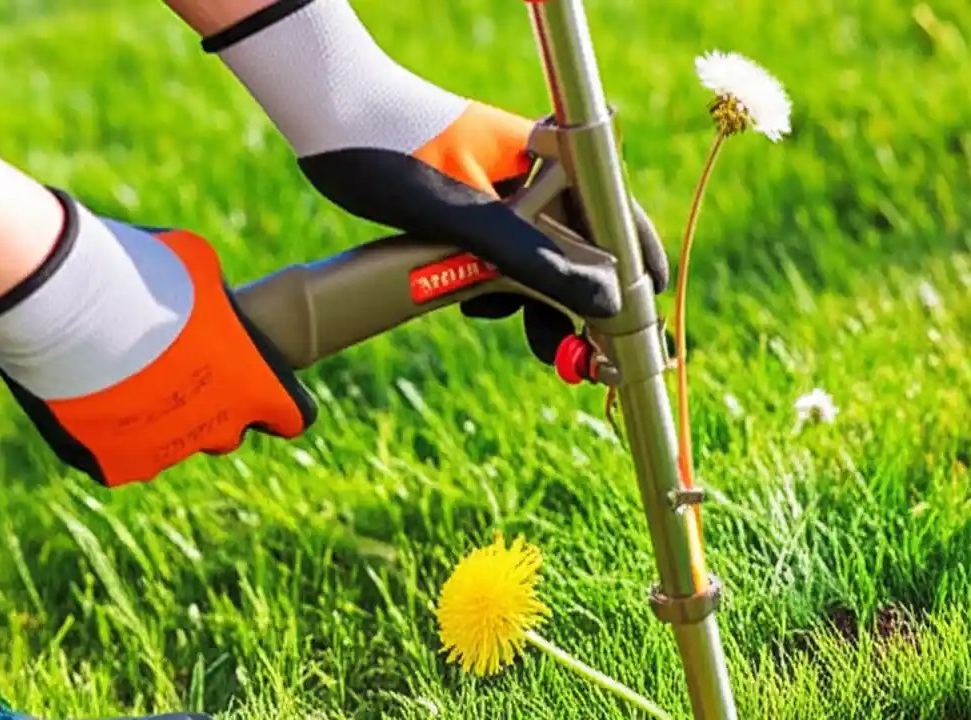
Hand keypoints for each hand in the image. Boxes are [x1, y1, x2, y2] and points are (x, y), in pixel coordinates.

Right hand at [0, 189, 314, 486]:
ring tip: (124, 370)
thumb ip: (215, 300)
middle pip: (227, 432)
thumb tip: (207, 300)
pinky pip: (123, 455)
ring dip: (160, 416)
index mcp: (253, 388)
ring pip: (174, 444)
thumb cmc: (140, 273)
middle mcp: (216, 429)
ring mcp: (165, 454)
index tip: (256, 380)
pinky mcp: (112, 463)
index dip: (276, 398)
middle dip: (213, 407)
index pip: (291, 416)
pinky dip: (113, 432)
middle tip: (179, 365)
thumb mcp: (197, 267)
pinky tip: (95, 395)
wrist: (61, 301)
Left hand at [202, 0, 667, 361]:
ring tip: (524, 336)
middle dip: (580, 302)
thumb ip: (534, 259)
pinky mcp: (469, 210)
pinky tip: (474, 304)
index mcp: (551, 160)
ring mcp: (500, 194)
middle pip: (579, 247)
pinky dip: (496, 288)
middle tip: (584, 359)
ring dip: (533, 301)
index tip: (642, 318)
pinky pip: (500, 258)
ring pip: (537, 259)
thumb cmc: (394, 148)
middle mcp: (534, 175)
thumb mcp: (467, 215)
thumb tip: (605, 304)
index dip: (635, 269)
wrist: (327, 116)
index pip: (616, 215)